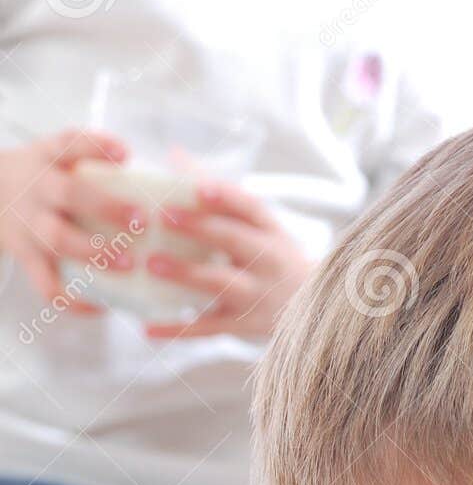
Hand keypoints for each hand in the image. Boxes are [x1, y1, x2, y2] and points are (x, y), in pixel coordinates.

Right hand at [0, 128, 137, 308]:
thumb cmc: (42, 180)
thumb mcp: (56, 158)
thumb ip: (95, 163)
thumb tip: (167, 172)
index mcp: (49, 159)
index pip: (70, 144)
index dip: (97, 147)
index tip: (125, 154)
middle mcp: (39, 191)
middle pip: (69, 195)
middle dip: (107, 207)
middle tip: (141, 219)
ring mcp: (31, 225)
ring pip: (58, 240)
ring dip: (96, 253)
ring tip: (129, 263)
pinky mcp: (27, 258)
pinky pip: (47, 285)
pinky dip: (75, 301)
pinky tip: (102, 306)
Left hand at [143, 181, 310, 339]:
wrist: (313, 310)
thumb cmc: (273, 258)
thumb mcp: (260, 227)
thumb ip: (219, 194)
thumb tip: (174, 155)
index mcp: (270, 231)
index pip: (249, 208)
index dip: (225, 196)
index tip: (199, 186)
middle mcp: (267, 261)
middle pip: (234, 240)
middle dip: (200, 228)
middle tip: (162, 216)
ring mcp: (256, 295)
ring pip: (220, 283)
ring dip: (186, 274)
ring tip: (152, 264)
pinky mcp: (244, 325)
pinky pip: (208, 328)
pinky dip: (178, 329)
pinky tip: (148, 329)